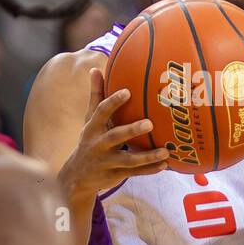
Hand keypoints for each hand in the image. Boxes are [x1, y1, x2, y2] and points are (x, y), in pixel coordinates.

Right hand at [59, 67, 167, 199]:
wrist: (77, 176)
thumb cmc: (90, 140)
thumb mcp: (89, 120)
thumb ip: (96, 96)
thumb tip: (95, 69)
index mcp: (93, 128)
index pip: (101, 112)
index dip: (113, 102)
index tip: (127, 91)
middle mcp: (98, 144)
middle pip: (115, 136)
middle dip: (131, 130)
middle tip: (150, 123)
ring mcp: (107, 162)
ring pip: (128, 159)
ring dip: (147, 156)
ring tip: (166, 151)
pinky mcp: (115, 175)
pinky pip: (134, 173)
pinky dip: (150, 170)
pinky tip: (165, 164)